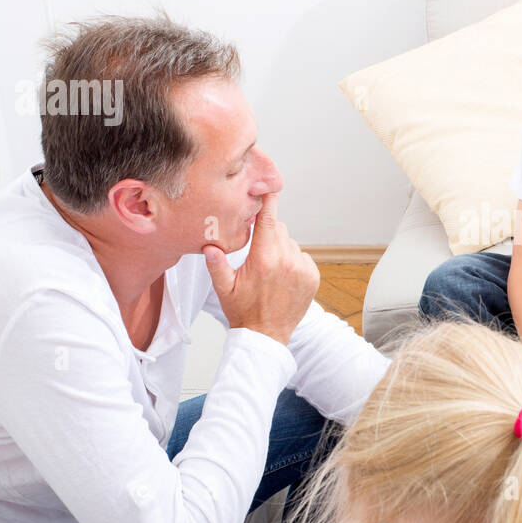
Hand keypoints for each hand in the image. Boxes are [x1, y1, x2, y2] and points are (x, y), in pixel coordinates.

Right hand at [203, 192, 319, 344]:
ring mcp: (302, 268)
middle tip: (258, 255)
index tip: (269, 186)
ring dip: (282, 250)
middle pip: (279, 229)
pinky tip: (283, 278)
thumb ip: (216, 263)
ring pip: (291, 244)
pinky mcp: (313, 276)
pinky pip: (303, 257)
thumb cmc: (242, 311)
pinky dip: (295, 262)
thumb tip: (208, 245)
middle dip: (268, 235)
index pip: (268, 220)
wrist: (266, 336)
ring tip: (270, 272)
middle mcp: (286, 260)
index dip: (268, 200)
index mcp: (263, 258)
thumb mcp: (224, 287)